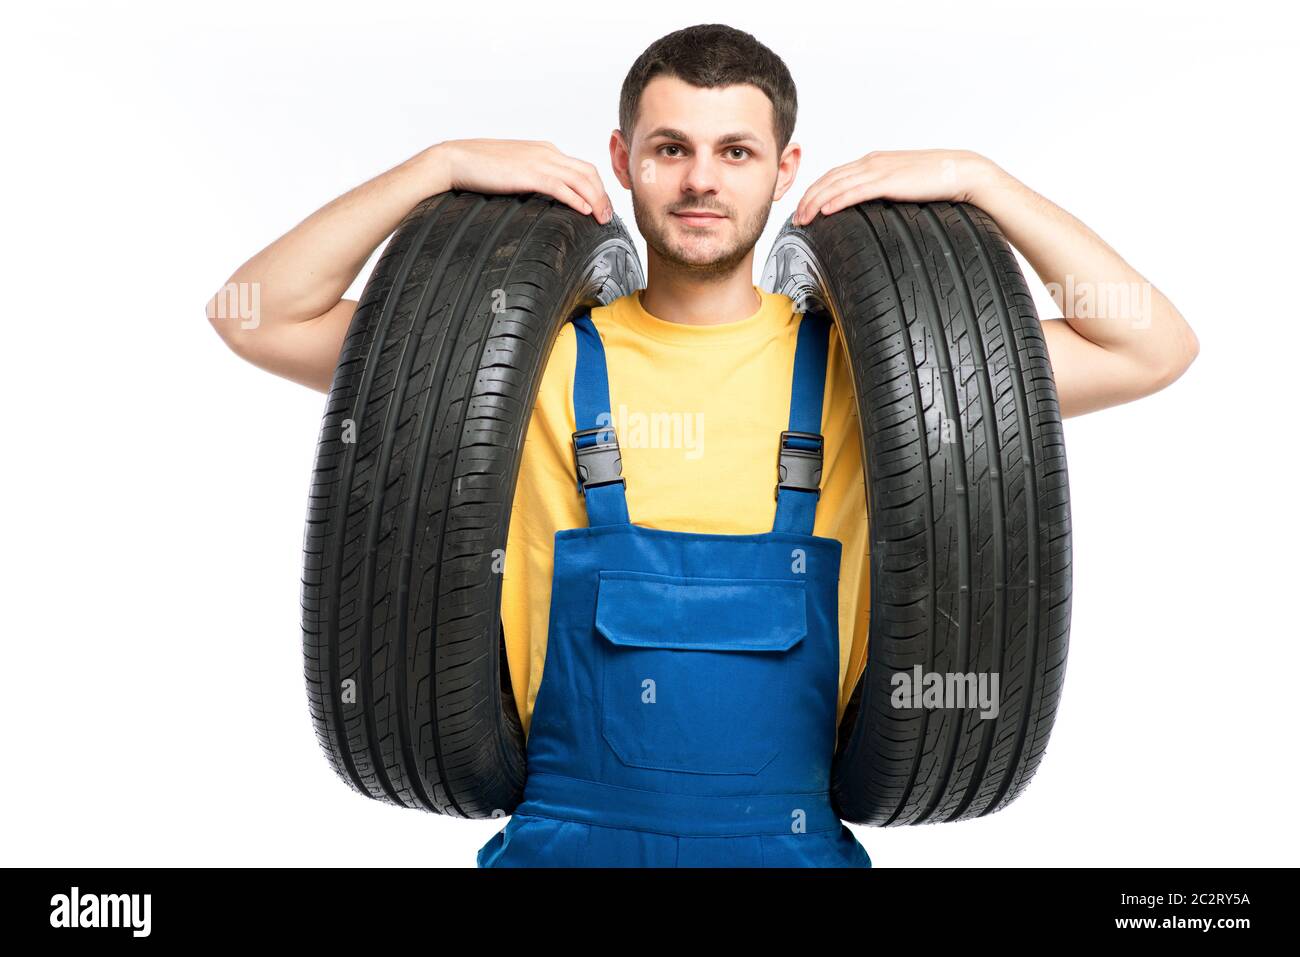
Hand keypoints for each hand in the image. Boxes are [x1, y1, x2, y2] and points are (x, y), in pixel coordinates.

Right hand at [429, 138, 613, 223]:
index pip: (581, 167)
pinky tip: (585, 212)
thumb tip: (542, 197)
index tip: (600, 206)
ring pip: (581, 180)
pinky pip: (561, 187)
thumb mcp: (513, 170)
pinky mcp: (529, 174)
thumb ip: (531, 178)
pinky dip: (577, 199)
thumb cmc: (479, 168)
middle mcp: (547, 152)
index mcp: (544, 150)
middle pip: (588, 172)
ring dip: (596, 200)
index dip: (596, 187)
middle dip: (603, 195)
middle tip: (608, 216)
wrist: (455, 160)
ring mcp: (539, 161)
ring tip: (602, 218)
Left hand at [793, 149, 994, 225]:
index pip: (835, 175)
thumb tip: (869, 210)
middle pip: (829, 179)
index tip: (803, 208)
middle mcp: (872, 162)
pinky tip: (825, 211)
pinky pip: (857, 191)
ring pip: (838, 185)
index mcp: (873, 162)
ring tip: (803, 219)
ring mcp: (881, 169)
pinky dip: (838, 200)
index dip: (815, 191)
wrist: (961, 171)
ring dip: (816, 202)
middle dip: (808, 198)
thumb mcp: (901, 184)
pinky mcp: (891, 180)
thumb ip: (883, 191)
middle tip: (795, 218)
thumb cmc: (935, 181)